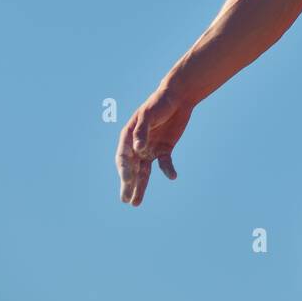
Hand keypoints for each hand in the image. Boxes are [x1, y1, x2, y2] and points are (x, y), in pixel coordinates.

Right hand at [115, 83, 193, 205]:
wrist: (178, 97)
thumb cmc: (159, 103)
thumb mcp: (148, 115)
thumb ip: (141, 132)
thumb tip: (138, 150)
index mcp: (129, 136)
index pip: (123, 157)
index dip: (124, 170)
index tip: (127, 181)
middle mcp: (137, 145)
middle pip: (131, 168)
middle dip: (128, 185)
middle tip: (126, 200)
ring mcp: (150, 148)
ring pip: (144, 171)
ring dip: (141, 186)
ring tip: (135, 203)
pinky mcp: (164, 149)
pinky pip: (164, 163)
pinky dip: (167, 170)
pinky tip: (172, 176)